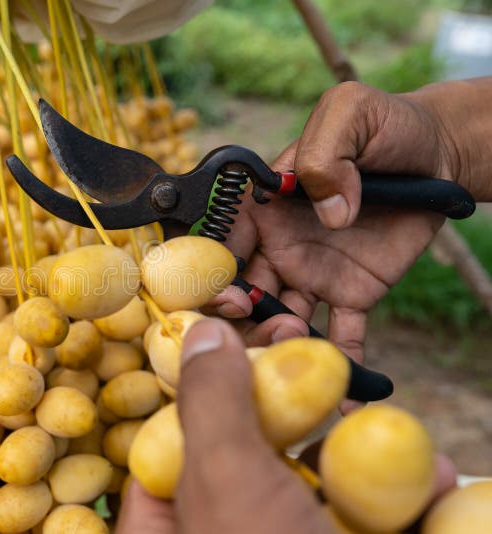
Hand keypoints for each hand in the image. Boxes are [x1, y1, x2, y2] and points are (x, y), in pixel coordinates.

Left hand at [115, 319, 456, 533]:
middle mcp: (226, 532)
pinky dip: (404, 498)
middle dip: (298, 404)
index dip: (208, 385)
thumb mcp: (227, 482)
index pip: (174, 440)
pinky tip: (433, 484)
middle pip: (254, 449)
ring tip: (392, 434)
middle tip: (324, 355)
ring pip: (320, 478)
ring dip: (363, 450)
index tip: (243, 340)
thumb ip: (211, 405)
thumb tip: (201, 333)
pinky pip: (368, 513)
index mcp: (169, 528)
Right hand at [208, 81, 478, 362]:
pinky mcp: (351, 295)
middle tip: (262, 324)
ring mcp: (311, 275)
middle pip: (243, 292)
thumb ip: (324, 153)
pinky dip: (344, 367)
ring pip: (282, 320)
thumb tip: (327, 211)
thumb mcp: (349, 113)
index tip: (221, 291)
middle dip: (241, 316)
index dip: (213, 270)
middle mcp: (277, 246)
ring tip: (298, 350)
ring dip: (282, 342)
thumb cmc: (387, 127)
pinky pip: (342, 335)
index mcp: (264, 206)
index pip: (222, 243)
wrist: (439, 155)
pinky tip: (344, 394)